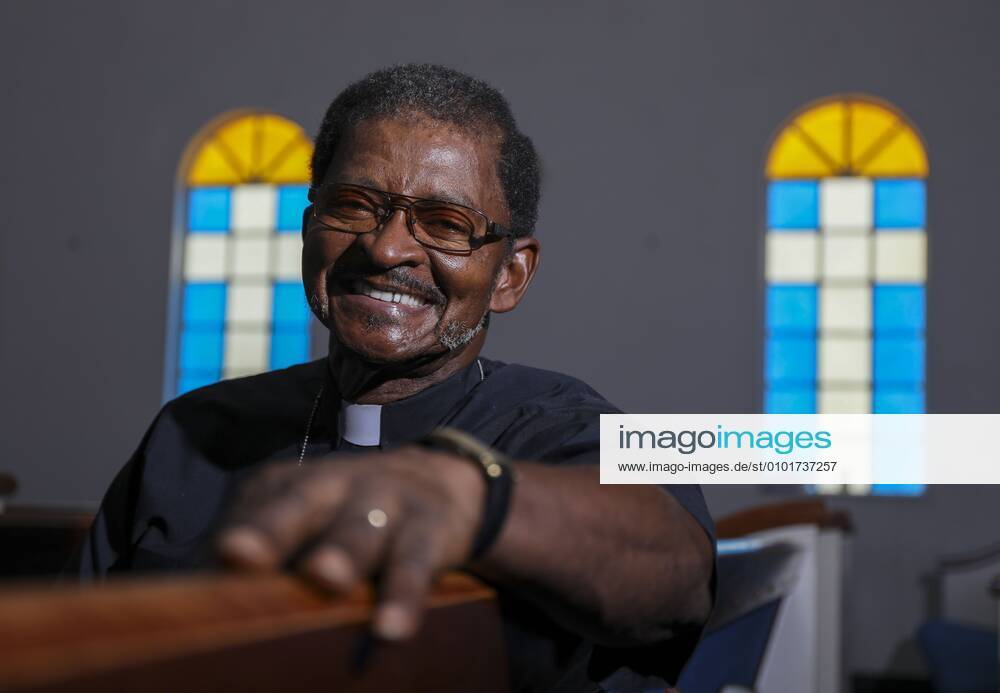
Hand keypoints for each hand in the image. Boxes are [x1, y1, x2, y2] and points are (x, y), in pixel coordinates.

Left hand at [216, 446, 485, 639]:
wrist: (442, 480)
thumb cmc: (352, 519)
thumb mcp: (311, 523)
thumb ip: (264, 559)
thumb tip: (197, 612)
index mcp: (293, 487)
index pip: (257, 506)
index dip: (238, 529)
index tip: (219, 554)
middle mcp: (336, 485)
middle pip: (301, 502)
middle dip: (272, 528)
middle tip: (239, 554)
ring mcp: (386, 501)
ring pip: (361, 526)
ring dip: (344, 550)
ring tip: (325, 578)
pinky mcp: (430, 527)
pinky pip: (415, 562)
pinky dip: (404, 594)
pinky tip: (391, 630)